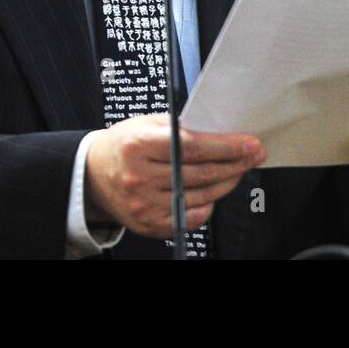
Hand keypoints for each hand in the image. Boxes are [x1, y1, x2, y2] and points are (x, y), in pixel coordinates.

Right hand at [85, 113, 266, 237]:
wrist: (94, 174)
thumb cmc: (124, 144)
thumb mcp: (146, 123)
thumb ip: (180, 128)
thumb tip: (221, 134)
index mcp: (139, 145)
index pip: (193, 147)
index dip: (227, 147)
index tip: (250, 144)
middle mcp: (140, 177)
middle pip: (202, 174)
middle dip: (235, 164)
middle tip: (254, 155)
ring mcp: (144, 204)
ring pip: (201, 197)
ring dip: (226, 183)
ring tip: (238, 170)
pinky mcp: (149, 224)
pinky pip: (190, 218)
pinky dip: (207, 206)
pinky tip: (215, 192)